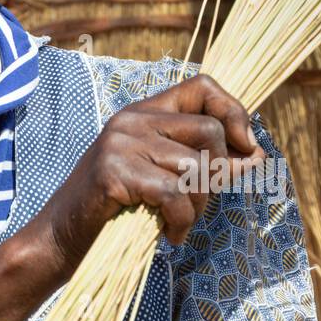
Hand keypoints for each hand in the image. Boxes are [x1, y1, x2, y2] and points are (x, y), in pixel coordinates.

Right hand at [28, 73, 266, 278]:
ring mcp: (120, 144)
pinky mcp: (114, 173)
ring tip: (179, 222)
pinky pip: (174, 196)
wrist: (62, 235)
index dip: (234, 112)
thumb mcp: (165, 176)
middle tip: (199, 203)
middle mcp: (131, 119)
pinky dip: (182, 223)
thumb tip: (257, 155)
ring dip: (199, 206)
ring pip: (195, 168)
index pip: (203, 86)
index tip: (246, 147)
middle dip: (219, 175)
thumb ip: (206, 161)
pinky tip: (170, 235)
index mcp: (144, 112)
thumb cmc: (119, 207)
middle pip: (210, 132)